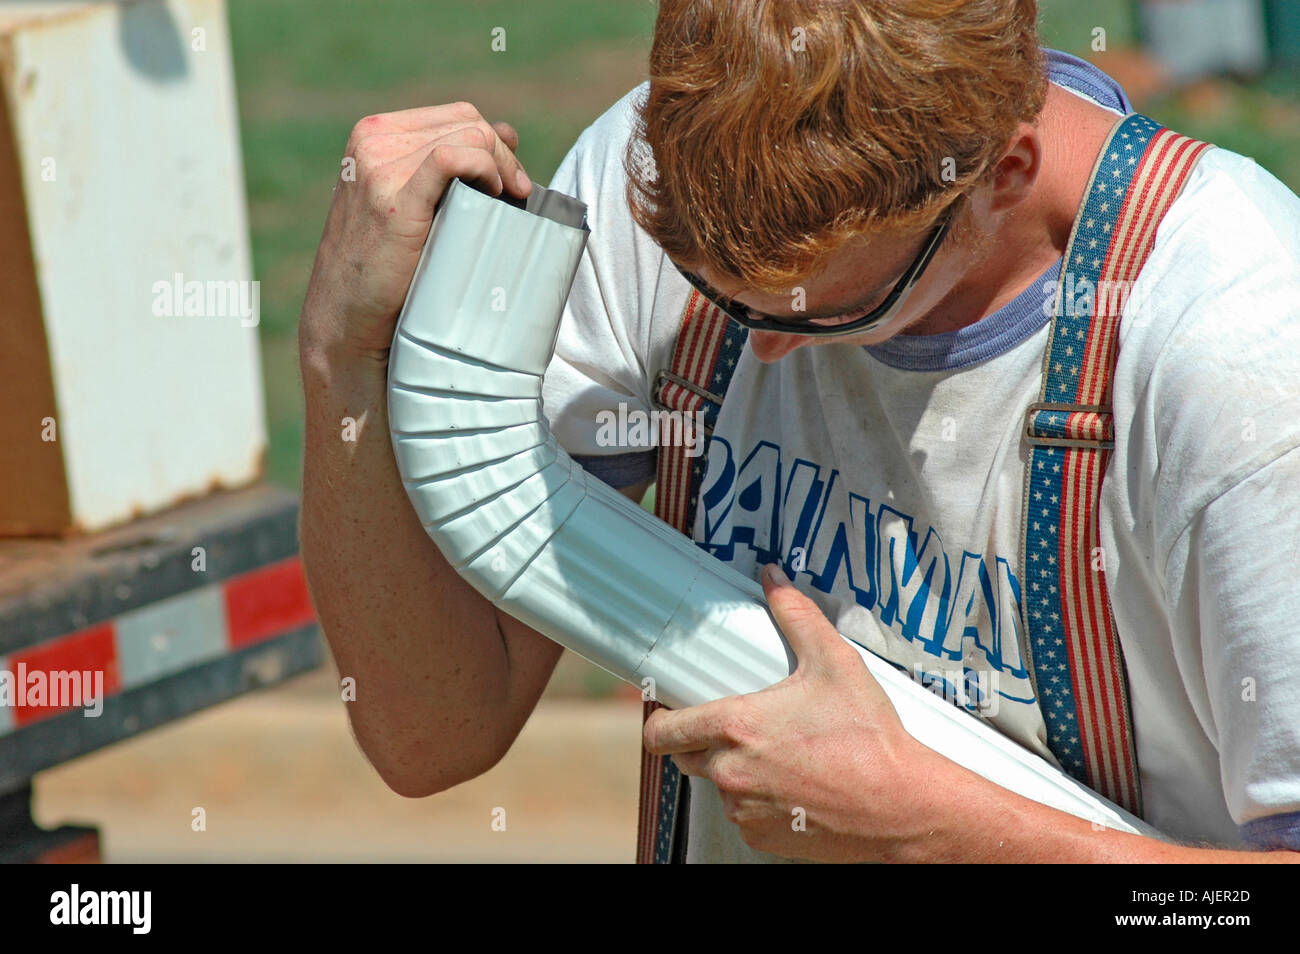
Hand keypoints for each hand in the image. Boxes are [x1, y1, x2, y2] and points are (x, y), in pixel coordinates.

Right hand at [299, 102, 532, 364]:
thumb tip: (506, 133)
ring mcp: (379, 167)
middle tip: (519, 195)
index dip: (495, 144)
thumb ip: (450, 164)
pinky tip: (494, 194)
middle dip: (503, 155)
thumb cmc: (387, 267)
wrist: (347, 317)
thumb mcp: (412, 202)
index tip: (512, 183)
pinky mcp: (393, 199)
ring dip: (501, 165)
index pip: (457, 116)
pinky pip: (452, 158)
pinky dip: (485, 168)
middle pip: (467, 122)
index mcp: (375, 135)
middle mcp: (373, 142)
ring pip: (468, 136)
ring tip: (509, 200)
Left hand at [643, 563, 939, 861]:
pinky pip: (743, 813)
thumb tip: (774, 581)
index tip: (673, 710)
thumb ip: (797, 616)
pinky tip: (793, 783)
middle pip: (686, 757)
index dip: (662, 720)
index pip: (663, 731)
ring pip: (717, 785)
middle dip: (701, 741)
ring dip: (734, 770)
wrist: (901, 806)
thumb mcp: (835, 663)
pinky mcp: (761, 838)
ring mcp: (744, 810)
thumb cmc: (868, 738)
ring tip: (777, 753)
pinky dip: (758, 799)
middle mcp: (730, 773)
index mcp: (736, 728)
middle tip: (738, 724)